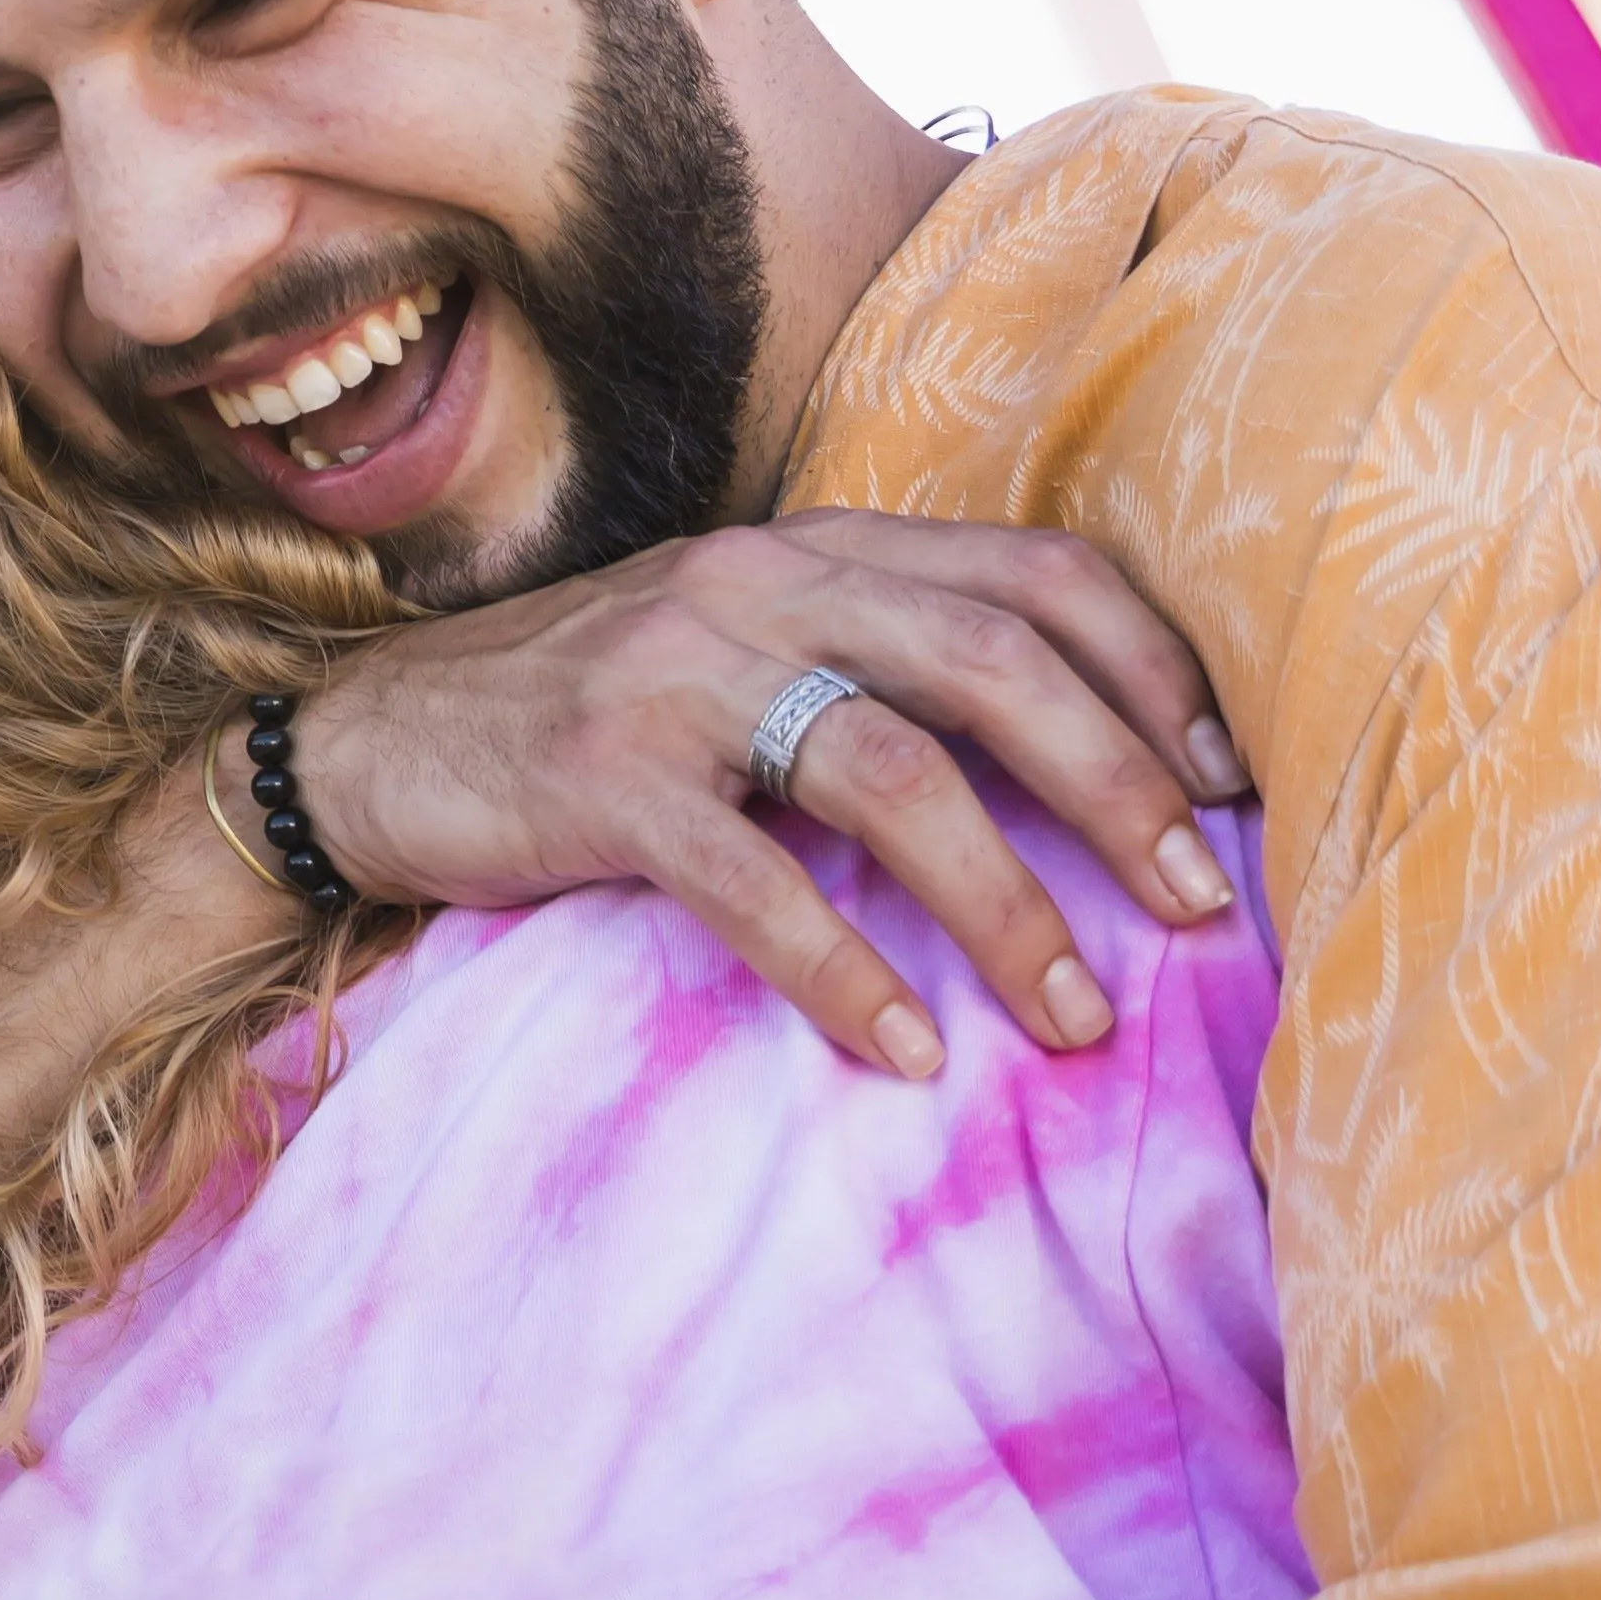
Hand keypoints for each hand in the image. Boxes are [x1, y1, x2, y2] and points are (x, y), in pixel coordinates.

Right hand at [282, 508, 1243, 1069]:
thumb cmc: (591, 717)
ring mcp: (678, 670)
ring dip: (1008, 902)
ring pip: (896, 768)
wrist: (366, 743)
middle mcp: (764, 582)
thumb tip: (1080, 771)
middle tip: (1201, 911)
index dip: (1157, 673)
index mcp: (821, 549)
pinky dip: (844, 971)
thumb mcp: (747, 651)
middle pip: (998, 663)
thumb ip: (882, 669)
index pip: (1040, 572)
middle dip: (1123, 791)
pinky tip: (908, 1049)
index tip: (1234, 785)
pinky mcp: (601, 774)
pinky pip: (752, 879)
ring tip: (1075, 1016)